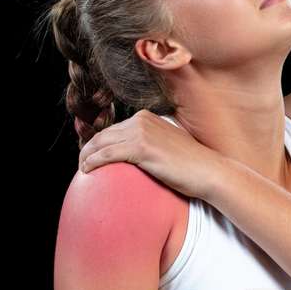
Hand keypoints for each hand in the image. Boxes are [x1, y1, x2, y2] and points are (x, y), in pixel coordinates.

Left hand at [78, 109, 225, 201]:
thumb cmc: (192, 166)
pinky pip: (107, 154)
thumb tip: (139, 157)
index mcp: (146, 117)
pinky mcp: (141, 148)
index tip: (92, 156)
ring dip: (86, 156)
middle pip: (103, 134)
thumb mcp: (168, 147)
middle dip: (88, 148)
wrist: (209, 172)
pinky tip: (86, 170)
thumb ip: (152, 144)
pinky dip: (93, 162)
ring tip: (82, 169)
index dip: (99, 143)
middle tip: (82, 164)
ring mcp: (141, 132)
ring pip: (101, 143)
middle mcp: (141, 120)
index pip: (114, 129)